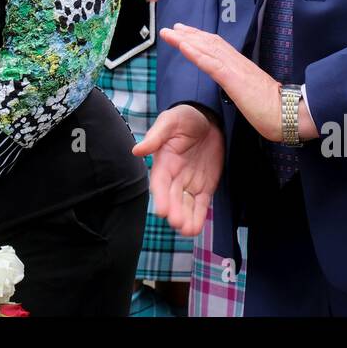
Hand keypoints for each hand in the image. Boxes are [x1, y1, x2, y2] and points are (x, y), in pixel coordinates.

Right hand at [131, 103, 223, 237]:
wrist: (210, 117)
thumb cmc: (186, 117)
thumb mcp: (171, 121)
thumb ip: (157, 136)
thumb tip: (137, 150)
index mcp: (163, 162)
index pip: (160, 183)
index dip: (161, 197)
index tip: (162, 211)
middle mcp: (174, 176)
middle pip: (172, 197)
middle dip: (174, 211)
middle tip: (177, 223)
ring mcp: (190, 183)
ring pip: (185, 205)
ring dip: (185, 218)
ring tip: (187, 230)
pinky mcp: (205, 187)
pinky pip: (200, 204)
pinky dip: (198, 216)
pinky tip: (195, 229)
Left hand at [160, 23, 310, 142]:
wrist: (289, 114)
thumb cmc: (274, 109)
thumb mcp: (252, 94)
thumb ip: (242, 87)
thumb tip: (236, 88)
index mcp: (241, 66)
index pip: (217, 47)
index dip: (200, 38)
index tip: (185, 33)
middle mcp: (237, 62)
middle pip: (209, 42)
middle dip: (188, 34)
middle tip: (171, 27)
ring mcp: (235, 69)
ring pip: (206, 48)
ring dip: (185, 39)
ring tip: (169, 32)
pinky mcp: (234, 79)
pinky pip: (211, 63)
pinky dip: (195, 53)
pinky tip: (182, 46)